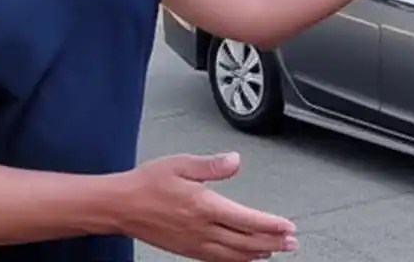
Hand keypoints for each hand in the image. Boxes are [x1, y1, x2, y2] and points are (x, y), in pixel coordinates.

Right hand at [114, 151, 296, 260]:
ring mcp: (195, 244)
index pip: (246, 220)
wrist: (120, 206)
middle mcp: (202, 229)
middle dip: (273, 242)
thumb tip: (235, 160)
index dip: (270, 225)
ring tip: (276, 251)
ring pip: (235, 255)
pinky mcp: (188, 250)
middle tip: (292, 242)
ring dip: (259, 254)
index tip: (288, 226)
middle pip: (246, 242)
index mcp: (203, 206)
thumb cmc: (147, 183)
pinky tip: (246, 259)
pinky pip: (219, 261)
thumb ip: (211, 165)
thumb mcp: (180, 164)